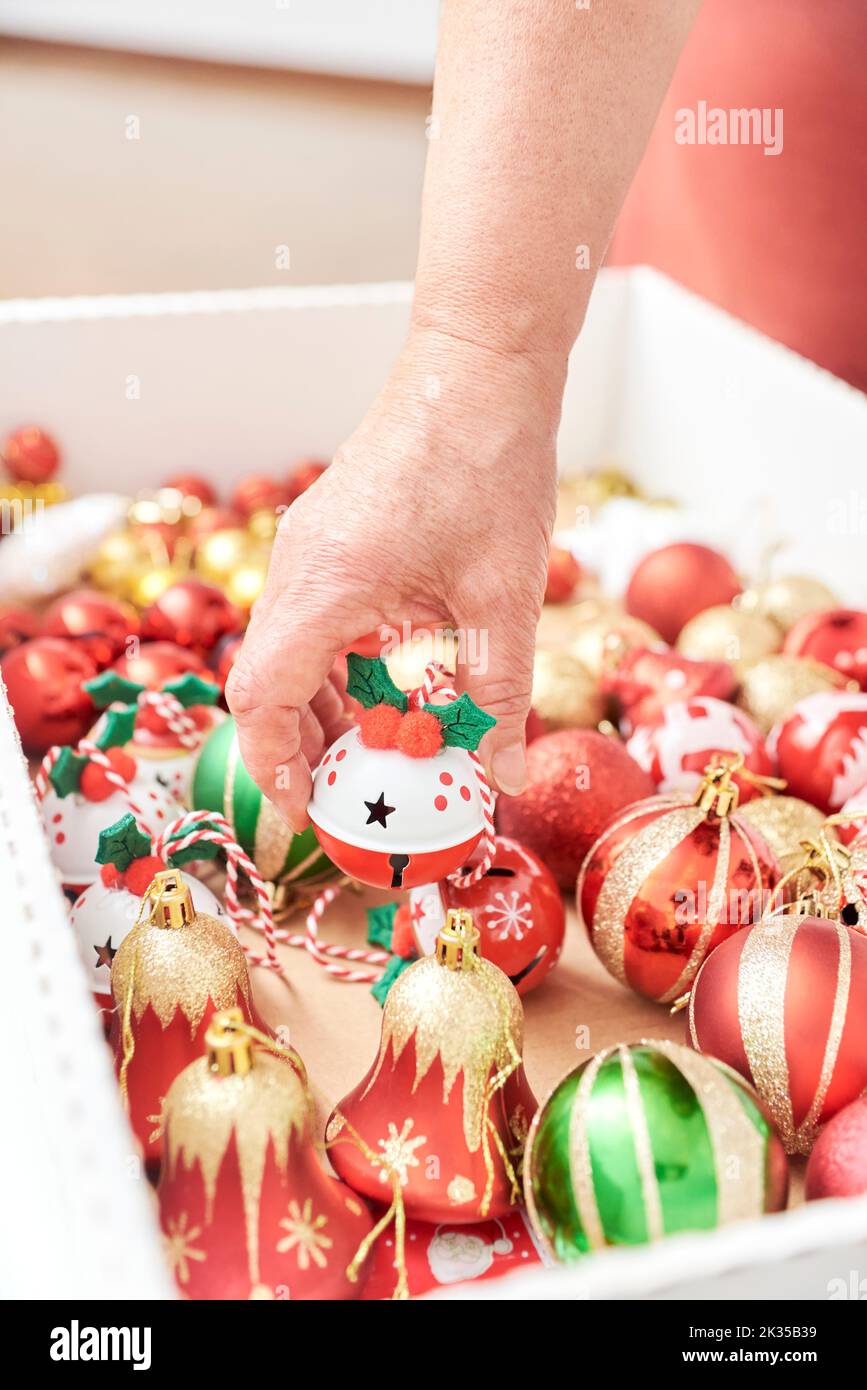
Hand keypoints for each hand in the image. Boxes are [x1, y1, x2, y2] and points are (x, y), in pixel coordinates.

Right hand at [226, 328, 564, 831]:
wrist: (479, 366)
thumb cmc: (491, 466)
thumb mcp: (505, 597)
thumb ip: (497, 694)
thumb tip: (502, 778)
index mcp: (327, 585)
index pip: (261, 697)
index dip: (274, 767)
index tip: (303, 816)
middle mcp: (300, 567)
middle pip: (267, 681)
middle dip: (300, 750)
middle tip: (346, 801)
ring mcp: (311, 548)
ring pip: (290, 652)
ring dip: (322, 710)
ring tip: (374, 756)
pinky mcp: (332, 538)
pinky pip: (316, 620)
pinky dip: (340, 667)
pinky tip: (390, 690)